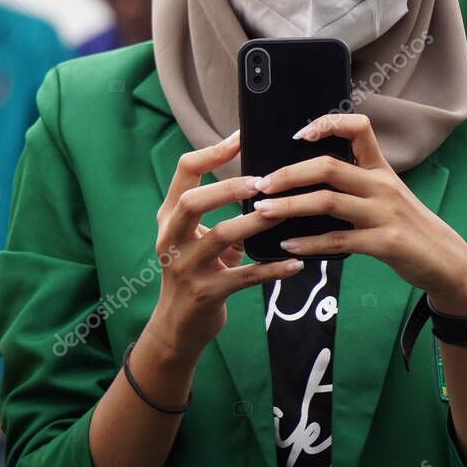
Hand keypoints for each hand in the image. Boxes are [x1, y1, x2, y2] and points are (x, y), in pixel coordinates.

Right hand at [148, 130, 304, 363]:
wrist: (178, 327)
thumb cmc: (196, 272)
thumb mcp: (197, 238)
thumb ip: (220, 213)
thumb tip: (265, 180)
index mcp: (169, 218)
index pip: (183, 172)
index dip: (212, 152)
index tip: (242, 138)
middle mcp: (171, 239)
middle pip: (191, 202)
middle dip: (227, 188)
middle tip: (261, 182)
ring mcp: (186, 268)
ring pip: (220, 237)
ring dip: (255, 223)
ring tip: (284, 212)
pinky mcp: (206, 294)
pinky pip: (243, 277)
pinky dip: (272, 269)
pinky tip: (296, 263)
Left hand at [251, 113, 466, 315]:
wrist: (444, 259)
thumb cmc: (407, 225)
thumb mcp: (387, 194)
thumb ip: (356, 182)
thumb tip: (305, 177)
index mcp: (381, 168)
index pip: (359, 127)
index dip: (328, 123)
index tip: (298, 135)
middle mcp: (382, 185)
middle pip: (329, 167)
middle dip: (289, 174)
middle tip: (261, 184)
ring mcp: (384, 213)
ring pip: (328, 202)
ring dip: (290, 206)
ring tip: (263, 212)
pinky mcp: (385, 243)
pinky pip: (338, 240)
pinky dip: (309, 243)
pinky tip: (288, 244)